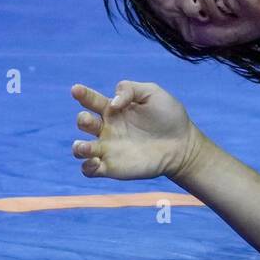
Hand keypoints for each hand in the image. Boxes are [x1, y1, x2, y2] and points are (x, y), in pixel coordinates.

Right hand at [70, 81, 201, 180]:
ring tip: (84, 146)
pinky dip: (87, 167)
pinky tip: (96, 162)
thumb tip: (111, 103)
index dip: (82, 94)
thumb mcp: (153, 93)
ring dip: (78, 147)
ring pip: (81, 148)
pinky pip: (89, 170)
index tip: (76, 89)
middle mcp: (108, 128)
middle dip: (82, 120)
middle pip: (83, 123)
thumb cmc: (169, 117)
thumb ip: (130, 90)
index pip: (92, 100)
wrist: (183, 144)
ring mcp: (108, 149)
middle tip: (89, 120)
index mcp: (114, 109)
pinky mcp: (112, 167)